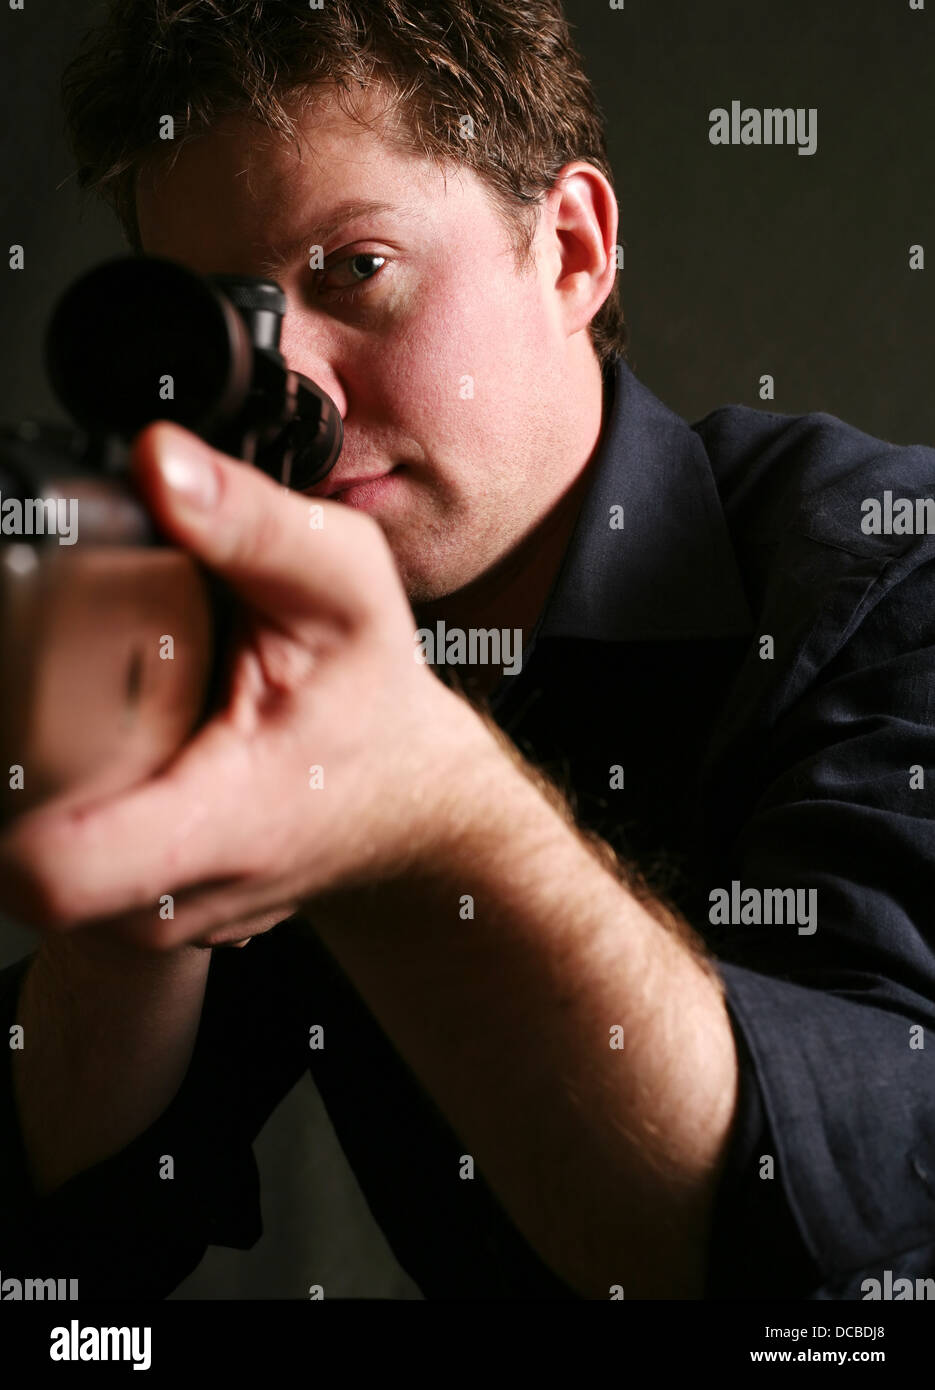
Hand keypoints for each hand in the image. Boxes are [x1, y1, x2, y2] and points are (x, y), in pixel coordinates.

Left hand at [0, 422, 492, 947]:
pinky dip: (68, 806)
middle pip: (11, 849)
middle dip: (16, 754)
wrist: (409, 798)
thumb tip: (158, 464)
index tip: (21, 702)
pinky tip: (121, 758)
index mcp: (217, 825)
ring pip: (26, 859)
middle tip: (70, 683)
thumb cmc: (375, 703)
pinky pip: (60, 868)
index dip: (2, 788)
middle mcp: (170, 901)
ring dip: (41, 780)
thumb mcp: (344, 589)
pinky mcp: (137, 923)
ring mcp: (151, 925)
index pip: (47, 870)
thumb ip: (252, 523)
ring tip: (108, 721)